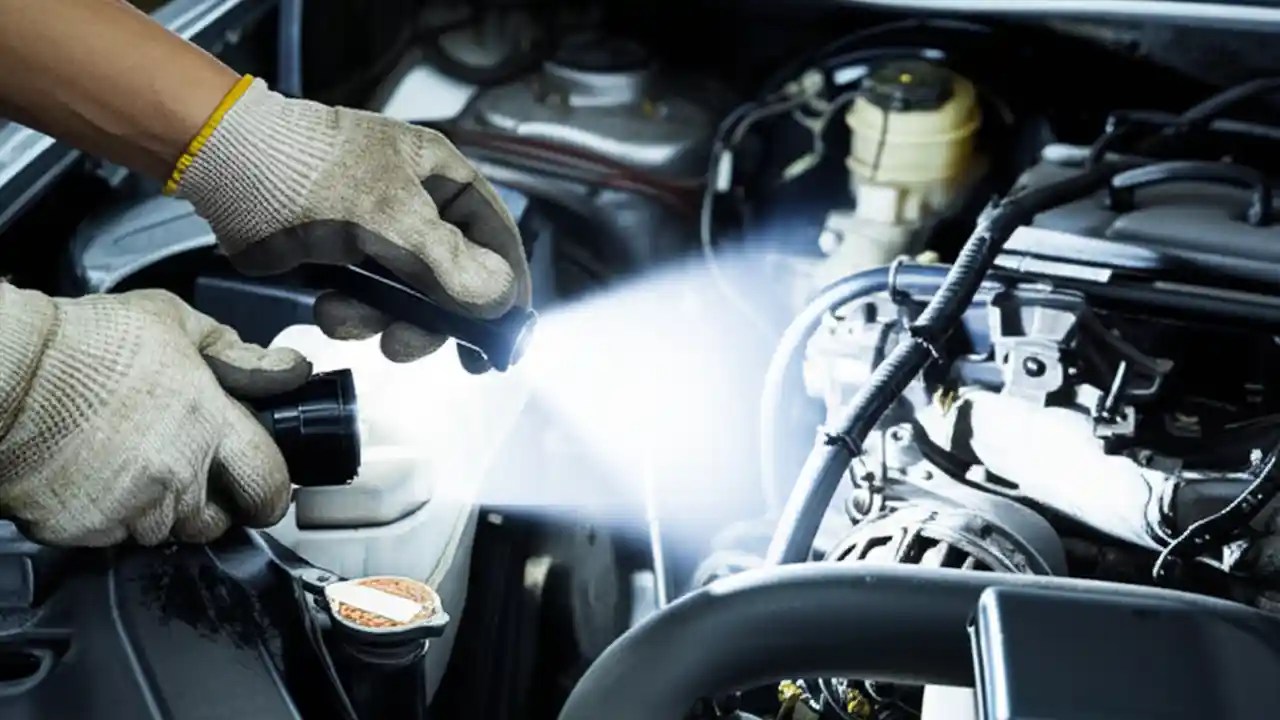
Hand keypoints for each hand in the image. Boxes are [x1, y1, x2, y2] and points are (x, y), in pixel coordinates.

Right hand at [0, 284, 310, 545]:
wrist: (5, 373)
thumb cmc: (82, 344)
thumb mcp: (172, 321)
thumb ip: (235, 352)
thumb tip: (286, 367)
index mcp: (208, 424)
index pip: (271, 484)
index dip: (272, 489)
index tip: (264, 485)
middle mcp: (176, 473)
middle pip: (219, 521)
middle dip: (215, 506)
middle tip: (193, 474)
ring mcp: (130, 507)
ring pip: (167, 532)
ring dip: (161, 510)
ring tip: (133, 464)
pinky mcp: (86, 530)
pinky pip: (116, 539)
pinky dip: (114, 517)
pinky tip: (98, 477)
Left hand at [175, 77, 531, 370]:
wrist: (224, 167)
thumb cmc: (309, 174)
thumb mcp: (390, 218)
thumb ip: (449, 263)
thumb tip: (498, 299)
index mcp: (441, 176)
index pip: (496, 234)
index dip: (506, 286)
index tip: (505, 336)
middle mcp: (417, 204)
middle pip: (452, 279)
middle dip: (428, 320)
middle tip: (407, 346)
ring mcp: (379, 232)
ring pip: (407, 299)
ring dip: (379, 320)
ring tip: (344, 316)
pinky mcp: (342, 257)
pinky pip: (367, 302)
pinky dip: (350, 314)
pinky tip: (326, 307)